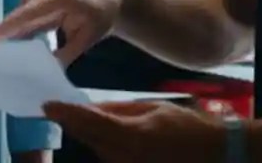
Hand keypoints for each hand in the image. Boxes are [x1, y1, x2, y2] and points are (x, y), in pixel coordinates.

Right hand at [0, 0, 134, 63]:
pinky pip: (18, 26)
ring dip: (5, 45)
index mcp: (52, 0)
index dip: (2, 32)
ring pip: (14, 26)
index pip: (22, 17)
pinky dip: (14, 41)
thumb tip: (44, 74)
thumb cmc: (100, 15)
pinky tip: (9, 61)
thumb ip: (66, 55)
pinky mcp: (30, 7)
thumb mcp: (87, 37)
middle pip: (13, 22)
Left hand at [43, 100, 224, 162]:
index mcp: (131, 136)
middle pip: (88, 137)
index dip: (66, 113)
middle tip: (53, 107)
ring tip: (72, 116)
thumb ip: (120, 111)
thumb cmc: (187, 128)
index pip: (89, 122)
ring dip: (86, 133)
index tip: (47, 104)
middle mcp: (124, 156)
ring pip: (97, 148)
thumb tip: (93, 108)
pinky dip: (102, 144)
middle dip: (71, 122)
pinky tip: (98, 131)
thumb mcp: (153, 110)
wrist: (215, 155)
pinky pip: (110, 156)